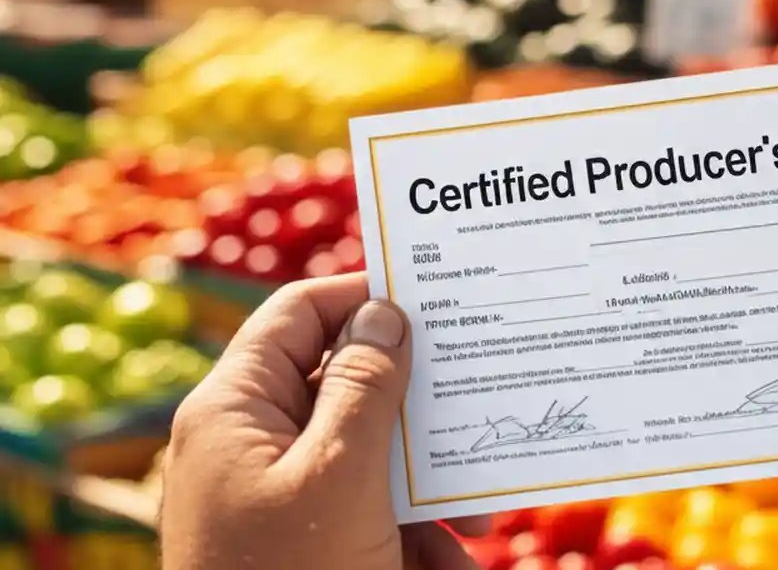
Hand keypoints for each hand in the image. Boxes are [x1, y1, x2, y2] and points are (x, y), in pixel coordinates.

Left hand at [160, 274, 484, 569]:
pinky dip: (412, 531)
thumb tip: (384, 312)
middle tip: (479, 400)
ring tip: (481, 514)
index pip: (299, 314)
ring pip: (368, 455)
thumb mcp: (341, 475)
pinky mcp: (304, 539)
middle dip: (417, 406)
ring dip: (428, 481)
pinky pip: (367, 511)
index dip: (364, 296)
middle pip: (346, 384)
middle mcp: (252, 442)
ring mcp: (277, 494)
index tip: (436, 298)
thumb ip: (367, 386)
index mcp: (235, 409)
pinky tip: (452, 558)